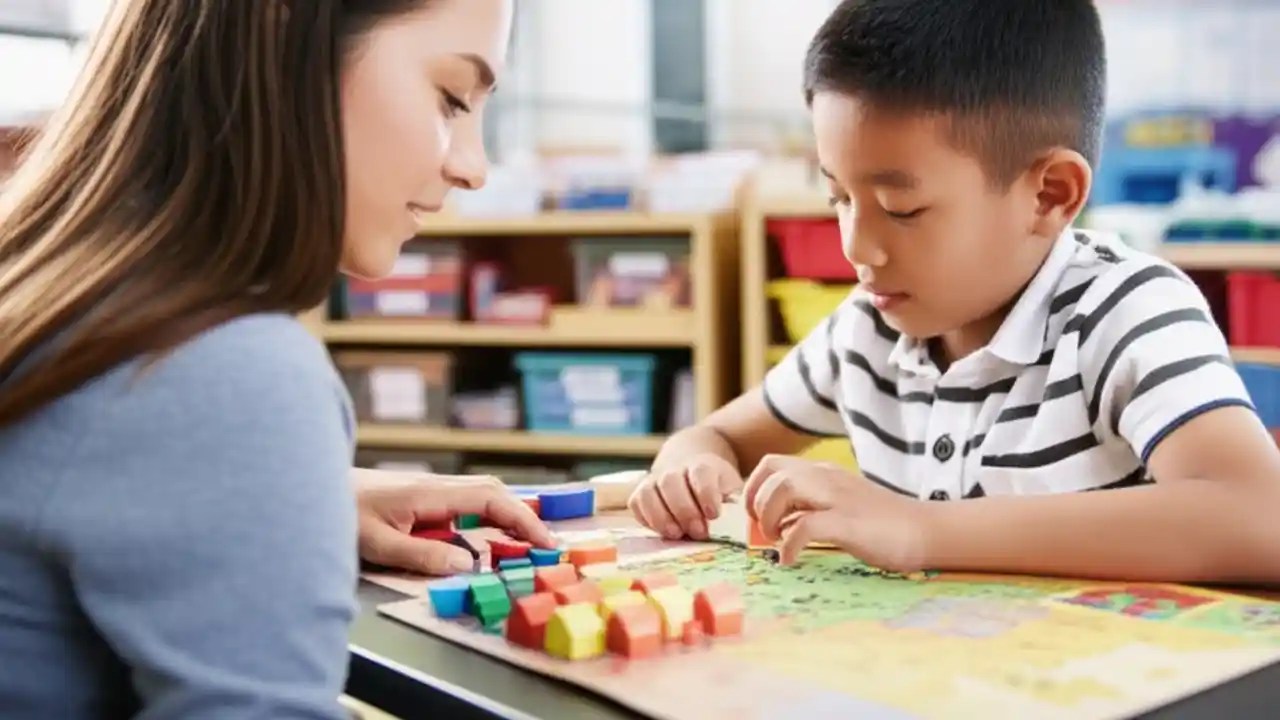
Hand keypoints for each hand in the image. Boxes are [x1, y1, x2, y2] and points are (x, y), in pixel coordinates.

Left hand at [355, 471, 554, 575]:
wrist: (309, 485)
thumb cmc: (338, 513)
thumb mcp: (376, 543)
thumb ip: (421, 554)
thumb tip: (468, 563)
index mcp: (430, 493)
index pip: (490, 499)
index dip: (521, 519)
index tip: (543, 542)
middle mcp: (435, 486)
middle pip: (492, 491)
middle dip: (522, 515)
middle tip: (544, 546)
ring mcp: (428, 490)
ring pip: (480, 494)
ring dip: (505, 516)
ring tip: (524, 544)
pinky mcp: (420, 498)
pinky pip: (463, 503)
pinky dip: (485, 517)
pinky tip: (484, 538)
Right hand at [628, 453, 742, 539]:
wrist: (690, 466)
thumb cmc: (717, 487)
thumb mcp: (731, 489)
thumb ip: (734, 505)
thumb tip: (742, 528)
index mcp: (702, 465)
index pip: (700, 472)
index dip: (705, 492)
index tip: (714, 514)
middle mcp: (674, 469)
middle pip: (671, 482)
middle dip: (684, 509)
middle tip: (698, 533)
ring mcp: (654, 480)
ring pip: (649, 492)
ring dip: (661, 516)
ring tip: (676, 534)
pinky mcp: (640, 493)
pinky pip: (636, 503)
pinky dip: (646, 519)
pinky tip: (663, 532)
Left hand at [742, 454, 928, 571]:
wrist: (926, 531)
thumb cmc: (882, 525)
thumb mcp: (839, 506)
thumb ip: (809, 508)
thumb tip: (776, 525)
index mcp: (823, 474)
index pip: (772, 464)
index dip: (753, 488)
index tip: (755, 516)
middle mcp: (827, 479)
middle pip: (772, 472)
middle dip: (757, 502)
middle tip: (764, 531)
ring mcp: (838, 499)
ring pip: (784, 488)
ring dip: (770, 517)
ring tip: (776, 541)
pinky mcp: (848, 523)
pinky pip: (805, 525)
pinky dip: (790, 544)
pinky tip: (791, 560)